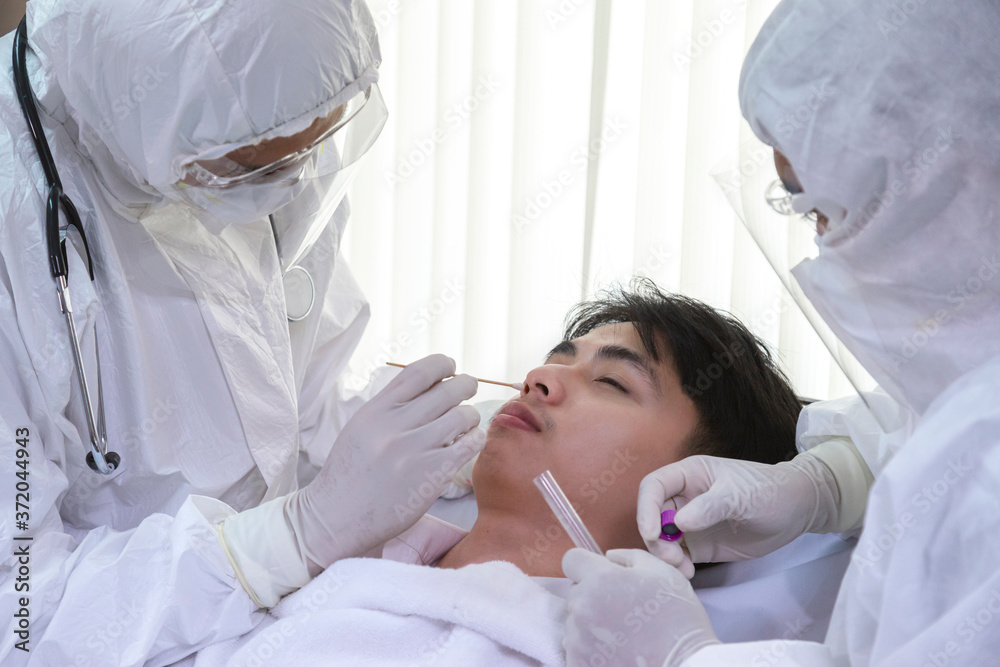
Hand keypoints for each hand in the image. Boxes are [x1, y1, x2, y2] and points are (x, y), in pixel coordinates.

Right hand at [288, 354, 484, 568]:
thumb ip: (390, 407)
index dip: (443, 364)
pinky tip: (469, 443)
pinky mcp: (430, 475)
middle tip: (469, 389)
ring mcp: (413, 450)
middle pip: (448, 389)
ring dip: (470, 416)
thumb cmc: (349, 474)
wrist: (334, 518)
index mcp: (376, 410)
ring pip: (462, 415)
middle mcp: (394, 425)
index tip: (451, 369)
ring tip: (467, 424)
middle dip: (466, 385)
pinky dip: (475, 439)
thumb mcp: (361, 428)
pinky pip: (468, 445)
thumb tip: (431, 384)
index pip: (419, 371)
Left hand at [562, 548, 718, 666]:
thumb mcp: (662, 572)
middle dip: (594, 595)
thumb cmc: (677, 617)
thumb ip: (629, 557)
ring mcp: (578, 638)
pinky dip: (593, 649)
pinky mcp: (579, 662)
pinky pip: (577, 647)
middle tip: (622, 609)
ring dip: (592, 623)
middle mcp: (582, 607)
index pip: (571, 560)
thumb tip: (608, 557)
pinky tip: (618, 650)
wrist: (686, 664)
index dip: (587, 566)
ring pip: (576, 621)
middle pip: (576, 592)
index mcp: (600, 579)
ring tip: (623, 634)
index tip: (602, 576)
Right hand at [636, 451, 841, 568]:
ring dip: (664, 555)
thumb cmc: (767, 490)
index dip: (646, 508)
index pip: (653, 487)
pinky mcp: (700, 545)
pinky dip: (676, 566)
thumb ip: (709, 506)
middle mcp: (683, 498)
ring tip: (684, 568)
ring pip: (661, 539)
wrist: (796, 510)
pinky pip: (677, 555)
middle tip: (671, 558)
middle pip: (652, 516)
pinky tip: (689, 572)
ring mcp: (690, 522)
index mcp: (688, 475)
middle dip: (655, 538)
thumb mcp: (739, 494)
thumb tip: (679, 523)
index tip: (652, 532)